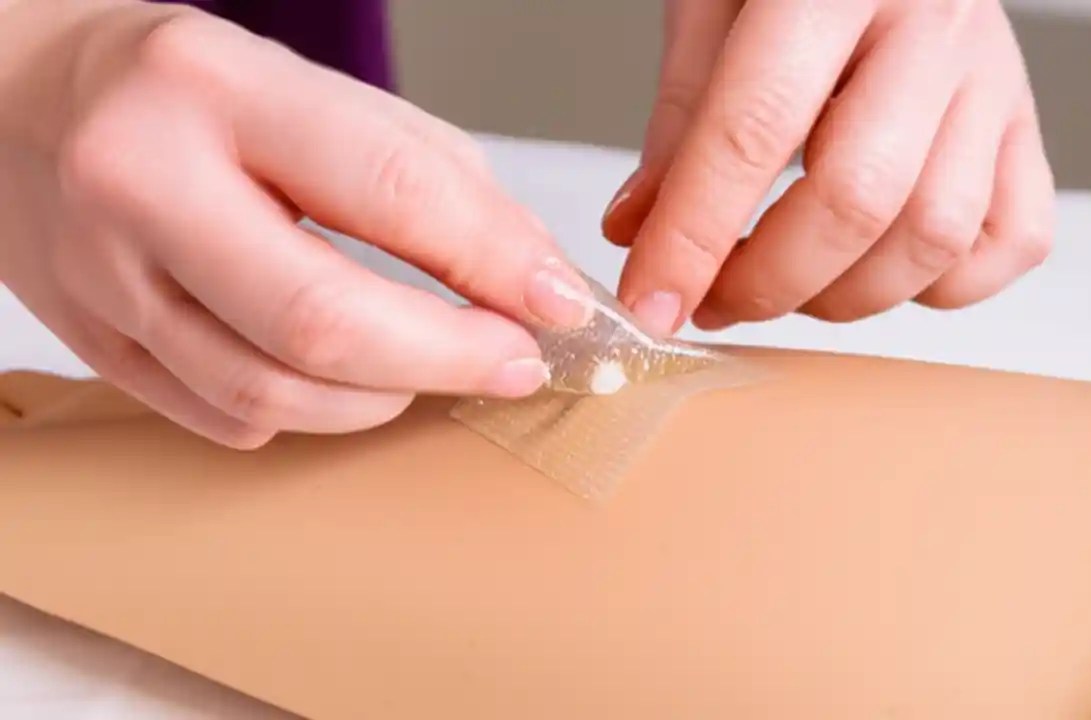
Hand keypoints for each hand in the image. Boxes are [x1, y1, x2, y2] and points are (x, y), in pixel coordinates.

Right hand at [0, 1, 589, 447]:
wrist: (13, 101)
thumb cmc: (184, 91)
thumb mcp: (311, 89)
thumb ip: (428, 173)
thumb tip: (528, 272)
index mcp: (214, 88)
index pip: (387, 190)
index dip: (494, 262)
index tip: (559, 303)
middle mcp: (141, 183)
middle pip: (324, 320)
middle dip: (450, 357)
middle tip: (516, 364)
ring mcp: (103, 277)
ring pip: (274, 392)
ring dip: (387, 398)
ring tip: (436, 367)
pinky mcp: (94, 345)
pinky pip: (227, 417)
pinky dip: (311, 412)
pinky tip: (344, 380)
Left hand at [604, 0, 1054, 332]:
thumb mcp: (712, 4)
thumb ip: (681, 118)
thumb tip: (639, 233)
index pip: (755, 130)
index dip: (693, 236)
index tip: (652, 303)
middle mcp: (935, 24)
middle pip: (858, 198)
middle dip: (767, 282)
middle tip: (712, 298)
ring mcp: (995, 77)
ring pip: (936, 234)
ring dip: (842, 295)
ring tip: (783, 281)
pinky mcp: (1027, 123)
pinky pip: (1010, 241)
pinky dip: (938, 285)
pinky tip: (874, 264)